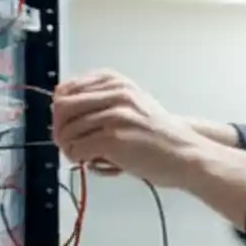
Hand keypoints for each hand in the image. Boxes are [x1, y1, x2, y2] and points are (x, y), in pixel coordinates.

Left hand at [51, 69, 208, 188]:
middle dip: (60, 130)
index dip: (60, 112)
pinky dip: (80, 160)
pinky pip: (76, 149)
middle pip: (61, 108)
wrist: (185, 154)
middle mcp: (115, 93)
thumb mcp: (132, 104)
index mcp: (116, 82)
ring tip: (88, 157)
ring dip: (70, 149)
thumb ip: (102, 101)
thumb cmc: (158, 135)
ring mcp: (114, 115)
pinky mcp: (113, 138)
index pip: (65, 90)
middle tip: (71, 146)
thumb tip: (60, 111)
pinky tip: (97, 163)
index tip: (70, 126)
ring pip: (66, 131)